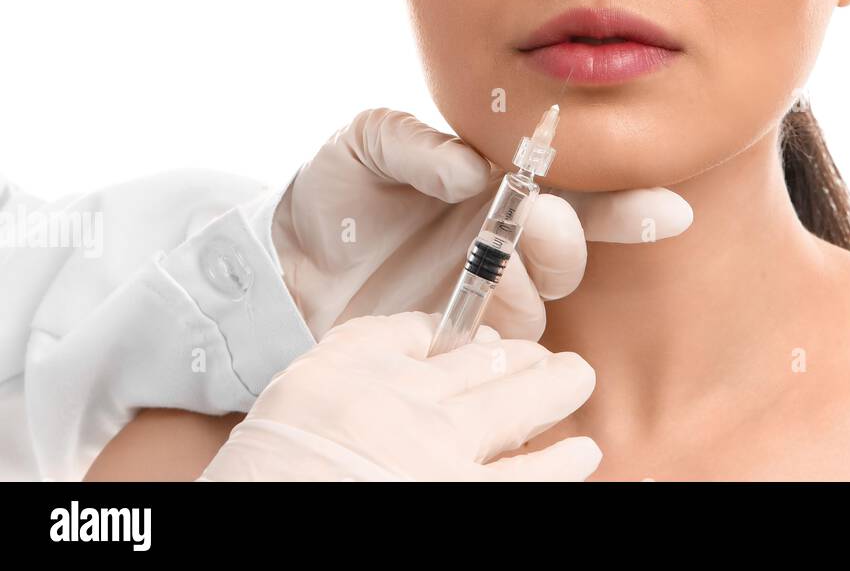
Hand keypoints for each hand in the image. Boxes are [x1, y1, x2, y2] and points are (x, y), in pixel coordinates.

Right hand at [199, 311, 600, 480]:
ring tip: (579, 394)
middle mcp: (416, 411)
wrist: (257, 524)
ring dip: (558, 395)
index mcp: (371, 376)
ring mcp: (445, 462)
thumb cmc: (268, 468)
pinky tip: (584, 455)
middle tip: (563, 363)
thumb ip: (368, 349)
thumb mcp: (302, 388)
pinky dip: (564, 462)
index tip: (499, 346)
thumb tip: (429, 332)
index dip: (483, 343)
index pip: (444, 344)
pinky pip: (532, 477)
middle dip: (536, 364)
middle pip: (495, 370)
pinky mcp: (464, 501)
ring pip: (521, 410)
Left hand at [272, 108, 693, 339]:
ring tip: (490, 256)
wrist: (283, 257)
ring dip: (532, 277)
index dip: (629, 200)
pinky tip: (470, 309)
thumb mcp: (368, 140)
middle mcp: (505, 242)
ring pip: (543, 298)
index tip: (669, 208)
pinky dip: (497, 323)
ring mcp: (484, 294)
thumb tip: (471, 167)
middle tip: (535, 211)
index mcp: (499, 185)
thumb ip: (416, 142)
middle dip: (570, 234)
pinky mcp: (457, 341)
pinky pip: (501, 344)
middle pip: (574, 249)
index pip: (579, 190)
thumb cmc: (337, 187)